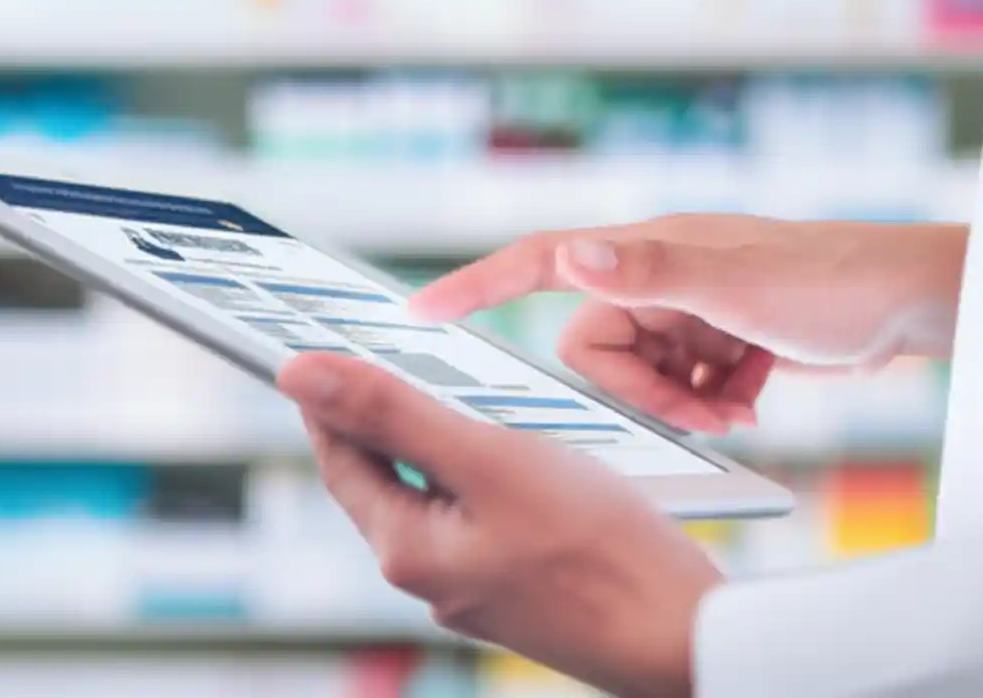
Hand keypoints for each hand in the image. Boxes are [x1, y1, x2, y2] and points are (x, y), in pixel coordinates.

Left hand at [279, 353, 721, 696]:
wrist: (685, 634)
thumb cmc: (596, 547)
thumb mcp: (486, 459)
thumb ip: (392, 414)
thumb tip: (297, 374)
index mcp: (406, 549)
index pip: (339, 460)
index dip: (327, 399)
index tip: (323, 348)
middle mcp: (431, 577)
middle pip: (384, 480)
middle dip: (381, 418)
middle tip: (388, 357)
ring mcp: (475, 586)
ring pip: (436, 496)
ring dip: (436, 442)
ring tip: (455, 394)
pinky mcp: (517, 587)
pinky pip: (479, 516)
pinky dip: (481, 473)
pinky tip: (514, 452)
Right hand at [410, 215, 966, 433]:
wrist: (900, 306)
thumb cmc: (824, 281)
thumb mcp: (733, 284)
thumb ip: (648, 274)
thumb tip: (569, 257)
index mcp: (641, 255)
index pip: (539, 261)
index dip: (476, 285)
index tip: (422, 309)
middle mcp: (653, 282)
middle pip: (597, 353)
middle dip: (644, 392)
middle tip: (702, 407)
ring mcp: (683, 315)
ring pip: (640, 380)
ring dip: (685, 405)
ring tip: (738, 404)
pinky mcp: (711, 345)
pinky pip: (680, 388)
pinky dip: (711, 404)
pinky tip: (751, 397)